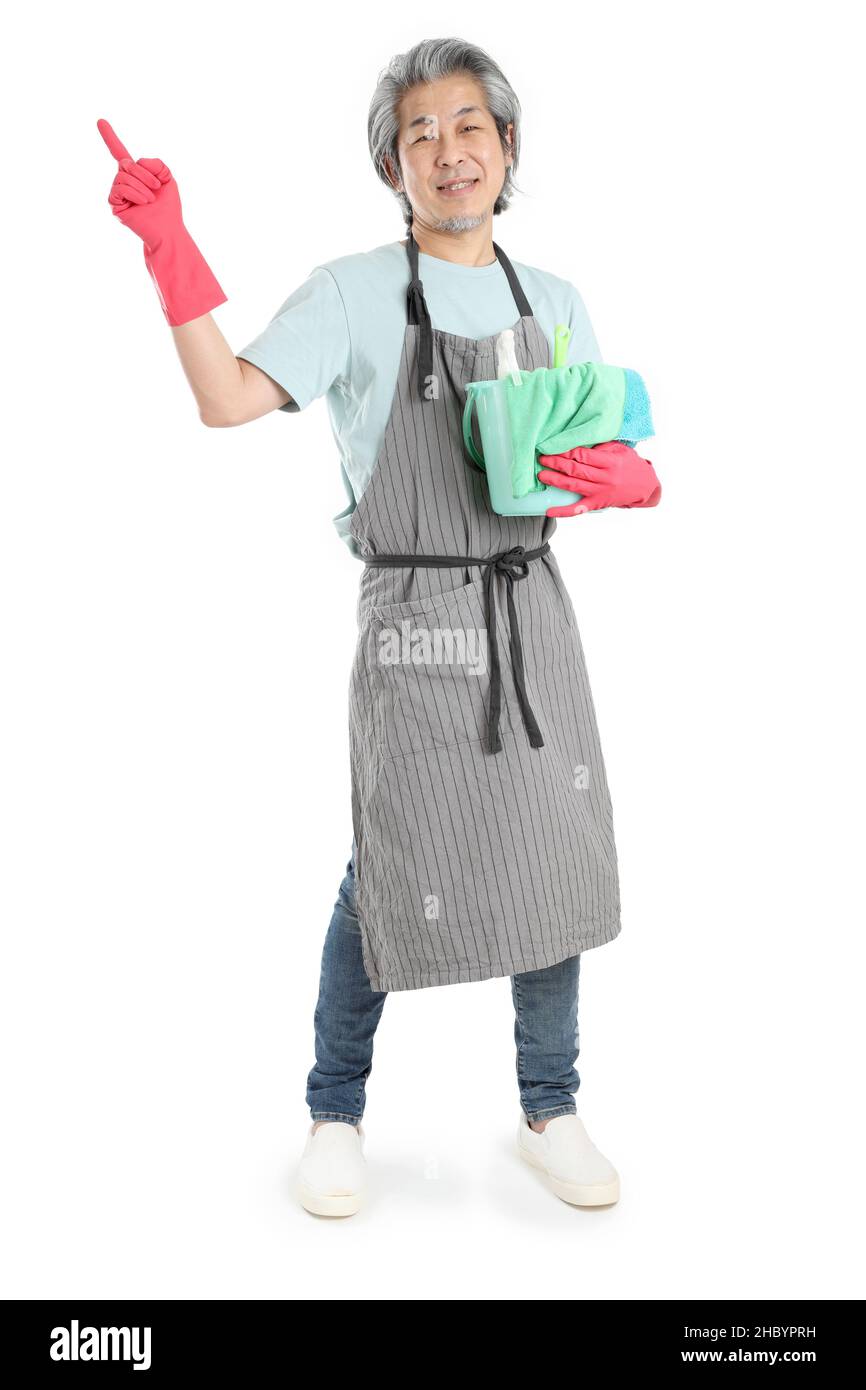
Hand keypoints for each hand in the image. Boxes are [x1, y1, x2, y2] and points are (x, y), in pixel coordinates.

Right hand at [97, 118, 181, 247]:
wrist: (168, 230)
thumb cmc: (168, 206)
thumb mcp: (167, 178)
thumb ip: (155, 163)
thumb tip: (136, 162)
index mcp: (135, 174)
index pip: (119, 152)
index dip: (110, 137)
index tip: (100, 121)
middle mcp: (123, 182)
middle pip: (125, 164)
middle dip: (143, 173)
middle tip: (157, 187)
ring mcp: (117, 194)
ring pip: (122, 176)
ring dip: (141, 186)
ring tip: (151, 199)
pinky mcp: (114, 206)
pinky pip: (119, 189)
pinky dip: (134, 193)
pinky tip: (144, 202)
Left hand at [538, 441, 661, 517]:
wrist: (645, 486)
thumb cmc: (631, 464)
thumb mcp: (621, 449)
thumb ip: (602, 446)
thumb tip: (580, 441)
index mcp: (610, 461)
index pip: (584, 455)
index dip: (566, 450)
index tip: (553, 446)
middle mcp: (605, 477)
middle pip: (576, 470)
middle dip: (557, 463)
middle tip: (542, 458)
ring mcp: (601, 492)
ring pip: (574, 486)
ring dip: (556, 481)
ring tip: (541, 475)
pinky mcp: (598, 504)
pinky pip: (578, 509)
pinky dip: (563, 511)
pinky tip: (549, 511)